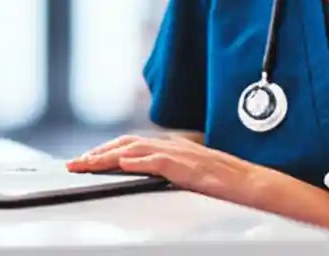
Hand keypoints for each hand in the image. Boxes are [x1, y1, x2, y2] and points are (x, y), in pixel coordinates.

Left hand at [66, 134, 271, 207]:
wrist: (253, 184)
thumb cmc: (226, 183)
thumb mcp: (190, 175)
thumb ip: (169, 171)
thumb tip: (144, 174)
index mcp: (173, 147)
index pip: (132, 144)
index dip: (106, 151)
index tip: (86, 161)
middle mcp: (173, 146)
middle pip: (127, 143)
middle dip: (98, 153)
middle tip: (75, 164)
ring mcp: (180, 155)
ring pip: (135, 149)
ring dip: (108, 156)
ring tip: (87, 163)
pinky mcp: (188, 167)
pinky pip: (158, 161)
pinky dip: (138, 160)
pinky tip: (122, 163)